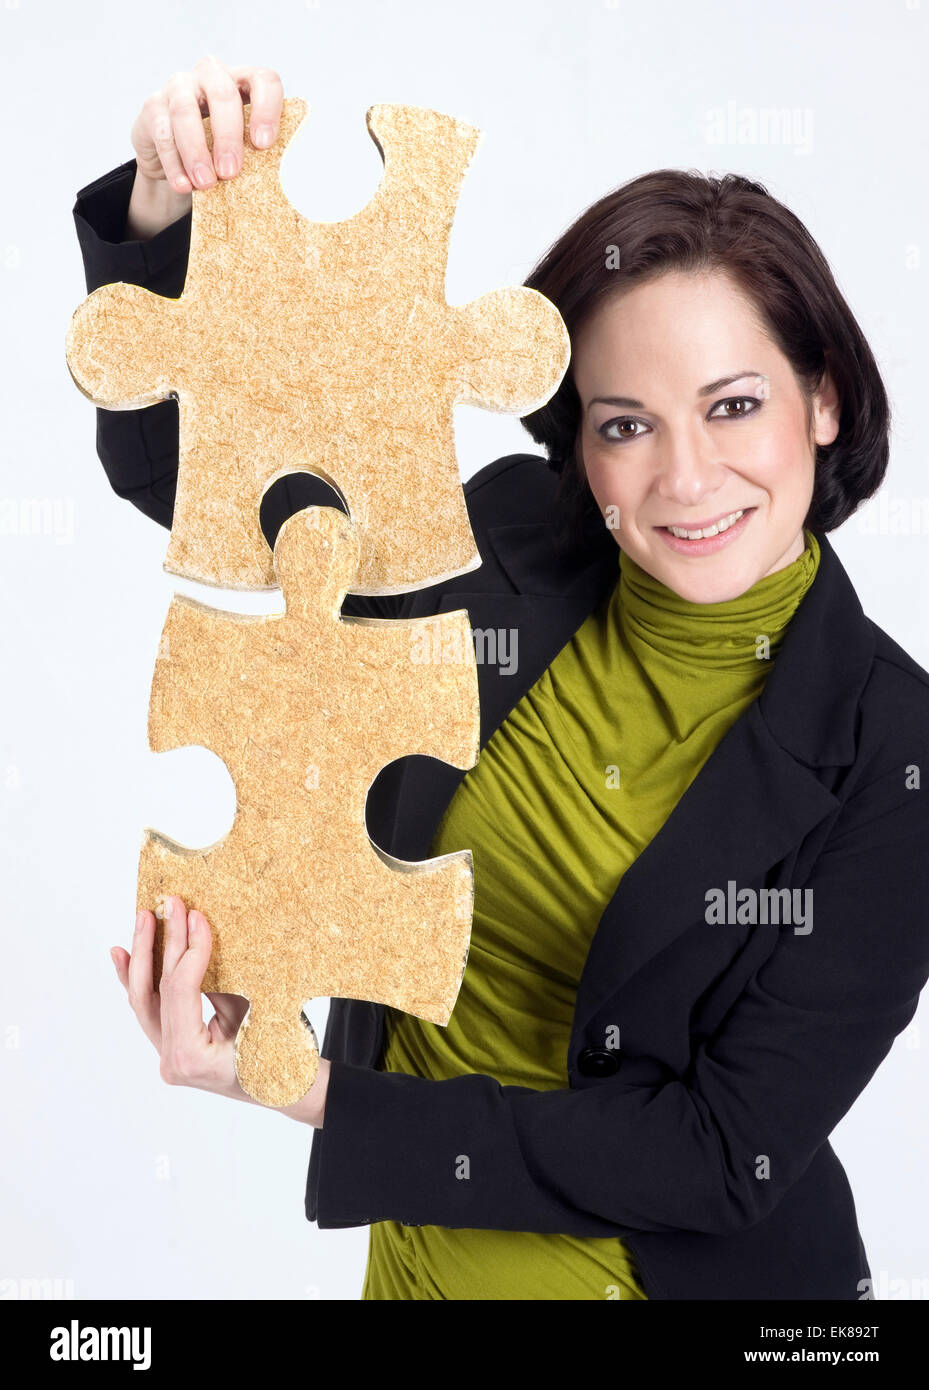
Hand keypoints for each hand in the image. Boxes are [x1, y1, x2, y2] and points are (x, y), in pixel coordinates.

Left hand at [110, 894, 329, 1125]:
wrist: (286, 1090)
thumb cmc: (280, 1057)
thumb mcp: (255, 1015)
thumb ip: (220, 984)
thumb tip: (198, 940)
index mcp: (192, 1059)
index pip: (181, 992)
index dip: (189, 950)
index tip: (198, 916)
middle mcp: (171, 1061)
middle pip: (156, 992)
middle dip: (162, 943)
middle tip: (168, 906)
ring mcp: (167, 1056)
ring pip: (144, 1000)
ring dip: (143, 956)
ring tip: (142, 919)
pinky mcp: (170, 1047)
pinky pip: (148, 1010)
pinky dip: (136, 980)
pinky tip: (122, 954)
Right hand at [125, 54, 283, 237]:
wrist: (175, 161)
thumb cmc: (219, 153)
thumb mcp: (243, 150)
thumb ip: (259, 154)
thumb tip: (288, 186)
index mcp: (243, 82)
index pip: (263, 80)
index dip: (267, 109)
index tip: (264, 144)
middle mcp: (211, 76)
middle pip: (223, 94)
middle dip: (228, 136)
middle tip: (231, 172)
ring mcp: (179, 87)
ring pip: (186, 111)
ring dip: (197, 151)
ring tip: (206, 184)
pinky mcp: (153, 107)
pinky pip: (163, 132)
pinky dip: (174, 163)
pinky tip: (184, 185)